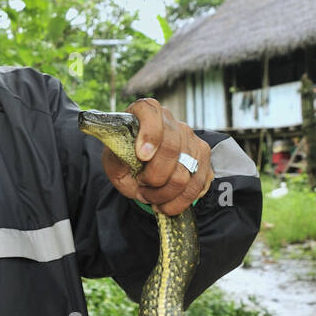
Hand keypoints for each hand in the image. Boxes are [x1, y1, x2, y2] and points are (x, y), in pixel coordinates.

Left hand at [101, 98, 213, 215]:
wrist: (143, 167)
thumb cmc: (126, 160)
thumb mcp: (113, 160)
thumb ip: (116, 160)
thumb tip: (125, 161)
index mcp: (145, 112)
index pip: (150, 112)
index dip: (149, 134)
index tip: (142, 156)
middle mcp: (170, 121)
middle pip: (171, 149)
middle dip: (154, 177)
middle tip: (142, 188)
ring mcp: (190, 137)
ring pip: (184, 173)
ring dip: (164, 194)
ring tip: (151, 198)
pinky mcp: (203, 155)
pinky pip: (196, 185)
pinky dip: (178, 201)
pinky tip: (165, 204)